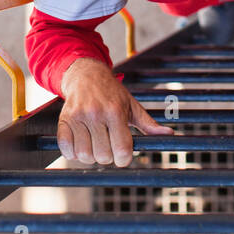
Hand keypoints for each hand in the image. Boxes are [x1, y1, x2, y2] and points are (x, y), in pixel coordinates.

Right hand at [58, 57, 176, 165]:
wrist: (86, 75)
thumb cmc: (111, 92)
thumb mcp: (132, 105)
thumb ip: (149, 124)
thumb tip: (169, 134)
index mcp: (115, 111)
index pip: (122, 149)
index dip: (124, 159)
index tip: (123, 155)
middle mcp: (96, 114)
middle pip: (103, 156)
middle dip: (108, 157)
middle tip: (108, 146)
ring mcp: (78, 117)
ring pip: (84, 156)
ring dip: (91, 156)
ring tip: (95, 144)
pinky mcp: (64, 120)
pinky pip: (66, 149)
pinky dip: (73, 153)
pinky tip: (81, 144)